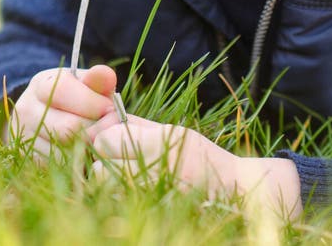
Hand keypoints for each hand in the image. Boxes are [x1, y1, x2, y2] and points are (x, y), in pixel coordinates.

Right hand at [7, 64, 117, 158]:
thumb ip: (98, 79)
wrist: (48, 115)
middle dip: (95, 128)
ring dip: (89, 147)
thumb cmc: (75, 95)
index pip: (63, 91)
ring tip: (101, 139)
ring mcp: (24, 136)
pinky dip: (78, 161)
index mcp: (42, 84)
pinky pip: (59, 166)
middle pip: (66, 127)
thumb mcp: (85, 82)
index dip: (91, 101)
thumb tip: (108, 76)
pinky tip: (88, 151)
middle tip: (110, 127)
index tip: (110, 108)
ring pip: (64, 151)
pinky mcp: (28, 160)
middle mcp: (26, 109)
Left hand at [90, 116, 301, 218]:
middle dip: (105, 162)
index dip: (106, 139)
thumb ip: (139, 125)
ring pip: (105, 190)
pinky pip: (117, 206)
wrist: (232, 192)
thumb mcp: (174, 132)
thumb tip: (106, 116)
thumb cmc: (201, 158)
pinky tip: (136, 194)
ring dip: (110, 183)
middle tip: (121, 161)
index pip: (105, 141)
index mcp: (158, 144)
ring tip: (128, 178)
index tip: (114, 140)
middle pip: (99, 167)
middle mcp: (151, 172)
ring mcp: (148, 200)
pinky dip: (120, 199)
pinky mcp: (148, 215)